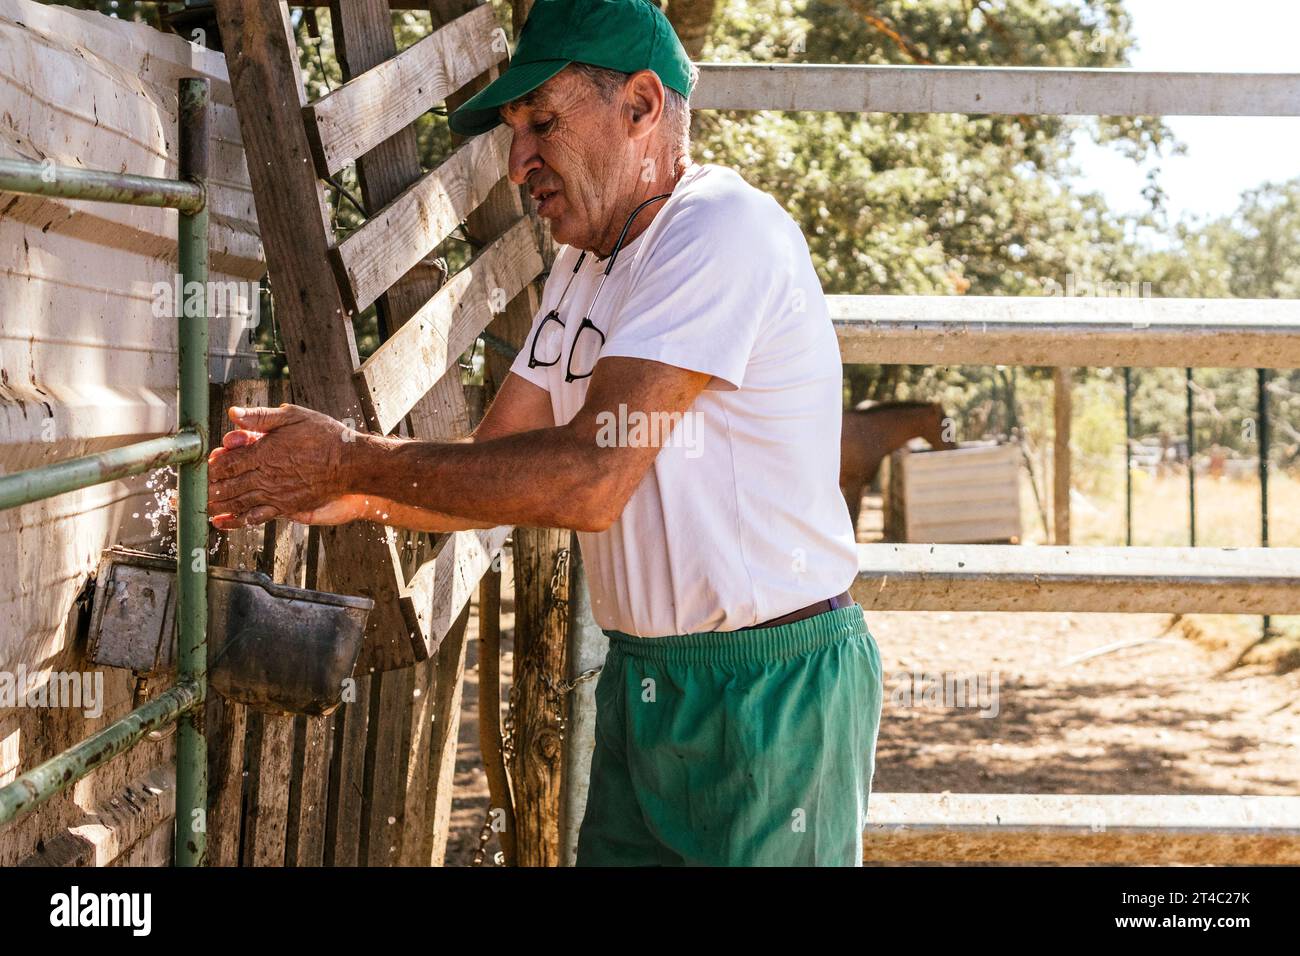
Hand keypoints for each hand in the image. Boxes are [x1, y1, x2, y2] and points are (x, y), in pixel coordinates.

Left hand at [208, 404, 359, 529]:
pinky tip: (222, 522)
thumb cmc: (325, 436)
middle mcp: (266, 476)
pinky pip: (255, 517)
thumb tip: (233, 413)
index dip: (210, 467)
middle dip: (204, 489)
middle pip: (227, 485)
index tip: (199, 469)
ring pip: (236, 503)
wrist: (351, 463)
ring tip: (196, 508)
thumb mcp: (294, 416)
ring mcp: (275, 494)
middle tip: (186, 494)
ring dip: (214, 506)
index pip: (227, 462)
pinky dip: (235, 521)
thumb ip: (261, 417)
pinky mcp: (286, 507)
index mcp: (264, 452)